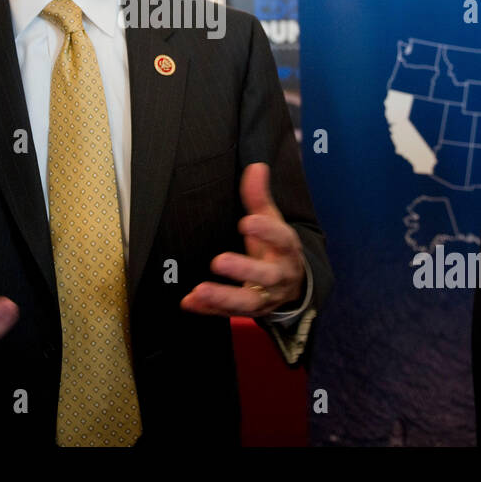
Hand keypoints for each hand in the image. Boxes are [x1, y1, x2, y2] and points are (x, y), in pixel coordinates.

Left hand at [180, 163, 305, 317]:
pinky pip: (229, 314)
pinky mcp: (249, 311)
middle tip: (219, 261)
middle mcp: (279, 276)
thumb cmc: (275, 247)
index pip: (282, 239)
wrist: (291, 284)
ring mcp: (266, 298)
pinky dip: (209, 310)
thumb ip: (260, 197)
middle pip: (267, 276)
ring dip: (223, 298)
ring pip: (248, 302)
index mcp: (286, 249)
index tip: (248, 221)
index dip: (267, 231)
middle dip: (244, 270)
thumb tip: (256, 166)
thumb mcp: (272, 220)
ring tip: (199, 291)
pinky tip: (189, 302)